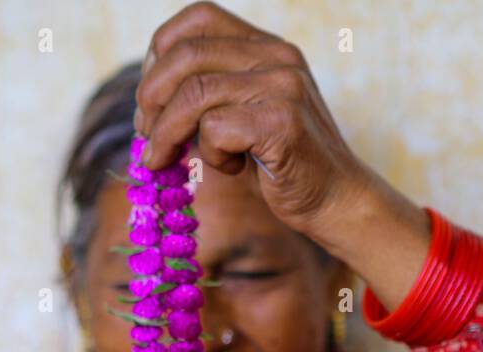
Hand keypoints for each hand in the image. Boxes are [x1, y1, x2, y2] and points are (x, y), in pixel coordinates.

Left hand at [135, 2, 370, 246]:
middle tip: (145, 133)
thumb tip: (146, 100)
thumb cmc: (281, 164)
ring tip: (162, 159)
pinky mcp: (283, 122)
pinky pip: (216, 129)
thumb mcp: (242, 116)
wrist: (337, 201)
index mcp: (265, 46)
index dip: (159, 53)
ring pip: (194, 93)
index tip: (150, 96)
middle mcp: (276, 55)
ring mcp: (283, 86)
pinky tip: (231, 168)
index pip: (197, 19)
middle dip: (151, 97)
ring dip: (165, 132)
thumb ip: (209, 95)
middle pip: (187, 55)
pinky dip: (210, 155)